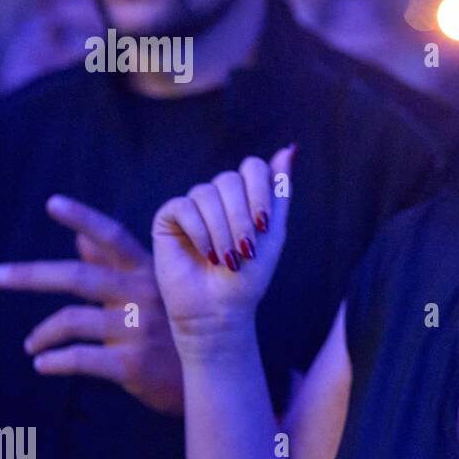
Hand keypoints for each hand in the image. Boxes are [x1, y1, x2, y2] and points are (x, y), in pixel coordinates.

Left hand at [0, 195, 186, 414]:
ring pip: (71, 321)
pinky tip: (42, 364)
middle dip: (32, 275)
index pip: (114, 238)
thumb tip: (78, 237)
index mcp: (150, 275)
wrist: (212, 381)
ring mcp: (139, 329)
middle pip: (80, 277)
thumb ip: (114, 267)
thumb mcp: (155, 295)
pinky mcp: (132, 364)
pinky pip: (78, 359)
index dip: (84, 218)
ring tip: (31, 345)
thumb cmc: (179, 333)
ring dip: (42, 334)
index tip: (51, 202)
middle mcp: (145, 295)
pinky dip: (53, 362)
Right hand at [151, 145, 294, 348]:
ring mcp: (192, 205)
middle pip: (230, 179)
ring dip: (222, 229)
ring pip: (206, 193)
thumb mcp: (274, 232)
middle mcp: (218, 196)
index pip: (252, 167)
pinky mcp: (168, 218)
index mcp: (245, 196)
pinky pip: (184, 207)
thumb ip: (280, 191)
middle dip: (241, 217)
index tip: (264, 224)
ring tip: (228, 259)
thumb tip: (291, 148)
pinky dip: (200, 232)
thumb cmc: (250, 276)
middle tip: (245, 250)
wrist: (220, 310)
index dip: (259, 191)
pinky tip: (207, 254)